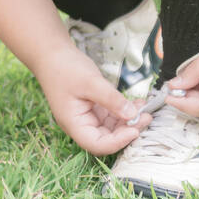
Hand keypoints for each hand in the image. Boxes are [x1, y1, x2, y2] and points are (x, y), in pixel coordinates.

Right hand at [35, 46, 154, 155]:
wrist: (52, 53)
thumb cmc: (65, 68)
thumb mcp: (90, 82)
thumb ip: (111, 99)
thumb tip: (133, 115)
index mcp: (74, 124)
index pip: (97, 145)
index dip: (118, 142)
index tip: (135, 130)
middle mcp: (81, 125)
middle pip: (107, 138)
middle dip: (128, 130)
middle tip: (147, 117)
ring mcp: (88, 117)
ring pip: (112, 127)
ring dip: (129, 121)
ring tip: (145, 109)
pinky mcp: (94, 108)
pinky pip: (112, 115)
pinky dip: (125, 111)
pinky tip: (137, 103)